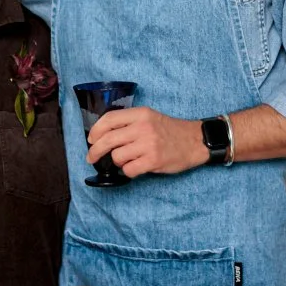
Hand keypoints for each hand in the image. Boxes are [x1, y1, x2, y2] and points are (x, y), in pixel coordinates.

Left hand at [86, 107, 208, 177]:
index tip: (91, 140)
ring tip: (128, 160)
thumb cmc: (169, 130)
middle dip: (95, 151)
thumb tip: (103, 136)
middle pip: (108, 140)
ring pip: (117, 157)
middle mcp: (143, 127)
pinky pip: (129, 170)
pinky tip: (135, 168)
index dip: (95, 131)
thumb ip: (129, 123)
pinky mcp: (153, 160)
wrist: (194, 141)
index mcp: (140, 114)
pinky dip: (128, 171)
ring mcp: (148, 144)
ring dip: (118, 162)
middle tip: (91, 157)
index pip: (109, 119)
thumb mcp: (149, 117)